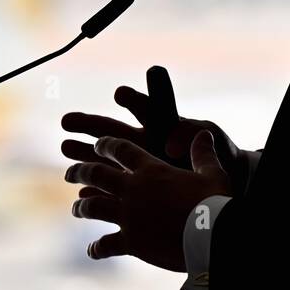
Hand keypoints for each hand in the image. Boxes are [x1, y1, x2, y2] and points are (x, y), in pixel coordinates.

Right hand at [60, 66, 244, 181]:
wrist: (224, 187)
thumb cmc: (221, 158)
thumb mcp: (215, 142)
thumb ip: (194, 135)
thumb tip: (171, 142)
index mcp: (164, 126)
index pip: (148, 109)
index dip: (135, 101)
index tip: (120, 95)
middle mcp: (147, 145)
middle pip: (115, 132)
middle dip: (90, 126)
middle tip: (66, 121)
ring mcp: (140, 170)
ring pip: (107, 161)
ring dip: (85, 156)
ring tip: (65, 150)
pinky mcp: (141, 193)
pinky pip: (115, 193)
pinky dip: (99, 194)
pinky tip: (83, 194)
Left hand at [65, 130, 231, 271]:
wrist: (212, 239)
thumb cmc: (215, 203)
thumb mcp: (213, 173)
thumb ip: (203, 154)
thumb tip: (202, 135)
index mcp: (152, 170)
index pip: (121, 149)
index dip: (106, 144)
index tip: (98, 144)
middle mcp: (134, 190)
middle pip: (96, 174)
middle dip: (79, 171)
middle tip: (69, 172)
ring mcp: (128, 217)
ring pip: (92, 206)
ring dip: (81, 206)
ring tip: (75, 208)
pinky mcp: (130, 242)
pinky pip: (106, 244)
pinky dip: (97, 248)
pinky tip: (92, 250)